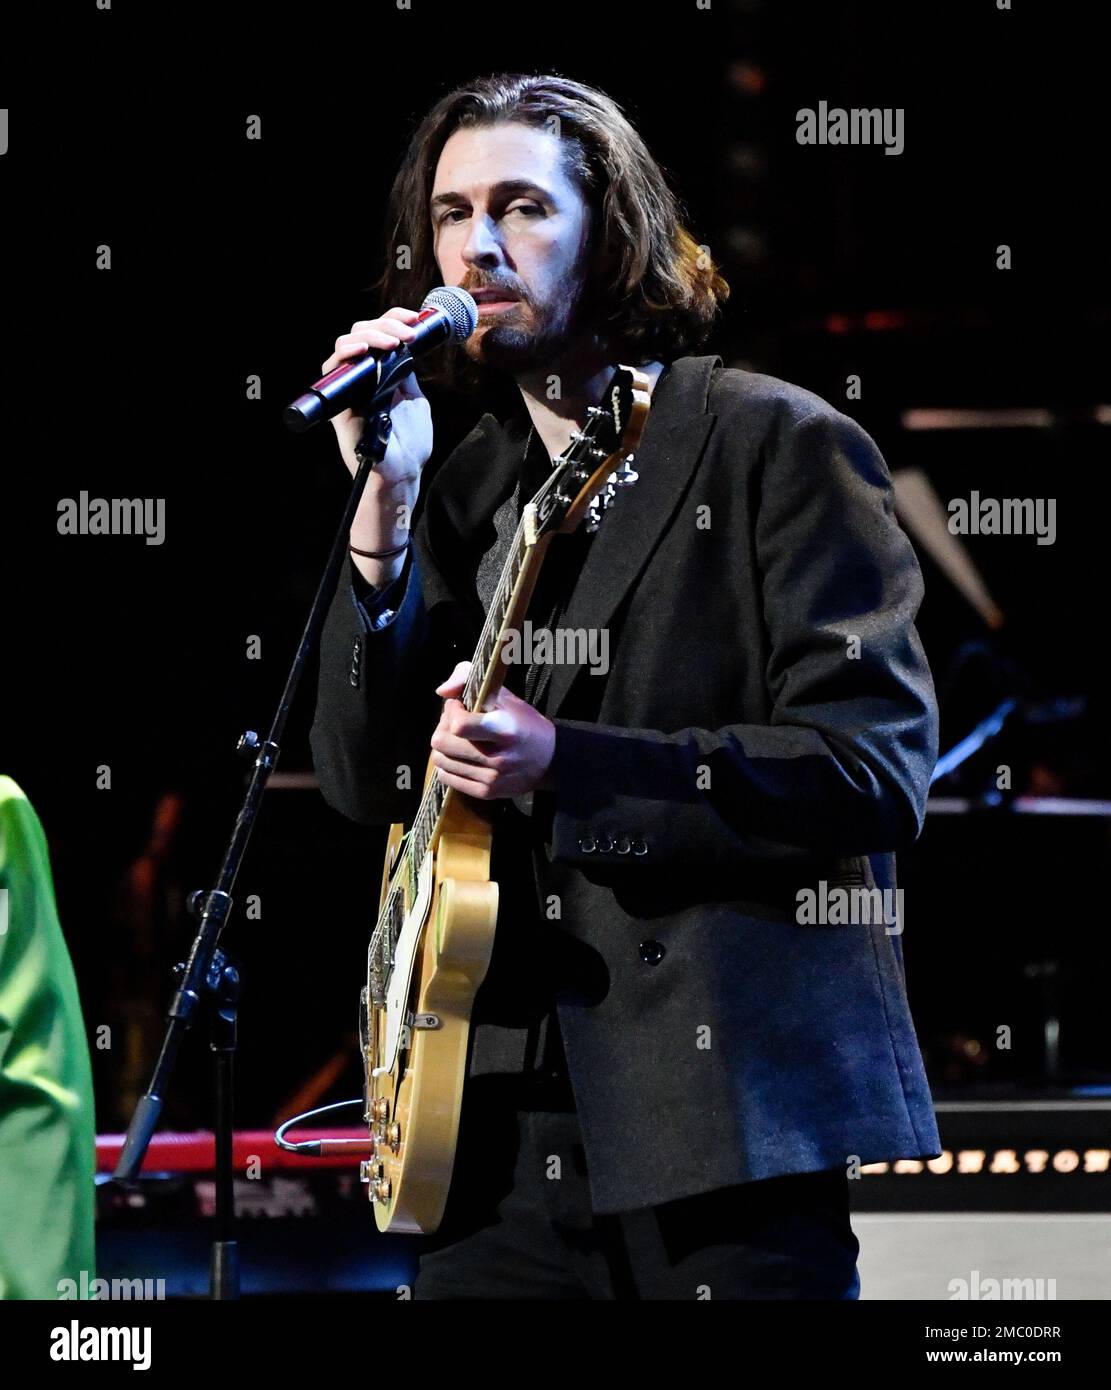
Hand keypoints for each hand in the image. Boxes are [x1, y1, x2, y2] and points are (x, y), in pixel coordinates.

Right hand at [322, 308, 433, 488]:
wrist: (403, 471)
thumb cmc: (410, 442)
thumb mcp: (414, 399)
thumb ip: (406, 375)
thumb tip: (405, 348)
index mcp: (382, 372)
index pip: (381, 334)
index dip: (395, 319)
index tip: (416, 319)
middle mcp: (363, 375)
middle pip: (363, 331)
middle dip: (387, 324)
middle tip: (408, 334)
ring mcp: (350, 386)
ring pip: (346, 343)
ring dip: (371, 334)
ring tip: (393, 342)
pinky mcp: (338, 401)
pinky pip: (332, 369)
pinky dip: (346, 353)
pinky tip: (364, 350)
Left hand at [430, 662, 555, 799]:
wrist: (550, 760)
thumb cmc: (523, 722)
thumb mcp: (503, 693)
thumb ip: (468, 677)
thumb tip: (441, 691)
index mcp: (504, 729)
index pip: (459, 725)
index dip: (451, 711)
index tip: (459, 705)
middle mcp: (498, 757)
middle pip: (442, 743)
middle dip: (443, 727)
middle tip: (456, 722)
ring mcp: (491, 778)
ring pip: (441, 761)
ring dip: (444, 746)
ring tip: (459, 739)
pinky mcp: (486, 793)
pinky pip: (447, 778)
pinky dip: (447, 765)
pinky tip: (459, 756)